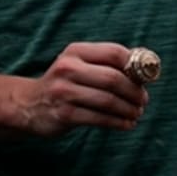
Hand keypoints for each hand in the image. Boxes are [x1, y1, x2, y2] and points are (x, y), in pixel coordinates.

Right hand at [14, 43, 149, 137]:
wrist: (29, 103)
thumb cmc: (65, 83)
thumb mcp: (79, 64)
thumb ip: (106, 64)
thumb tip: (145, 71)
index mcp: (76, 51)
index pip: (113, 52)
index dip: (134, 65)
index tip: (147, 78)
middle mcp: (68, 67)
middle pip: (113, 78)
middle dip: (134, 91)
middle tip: (144, 100)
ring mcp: (64, 91)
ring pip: (107, 100)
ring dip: (128, 109)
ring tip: (137, 113)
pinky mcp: (64, 114)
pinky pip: (99, 119)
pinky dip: (117, 122)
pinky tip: (126, 124)